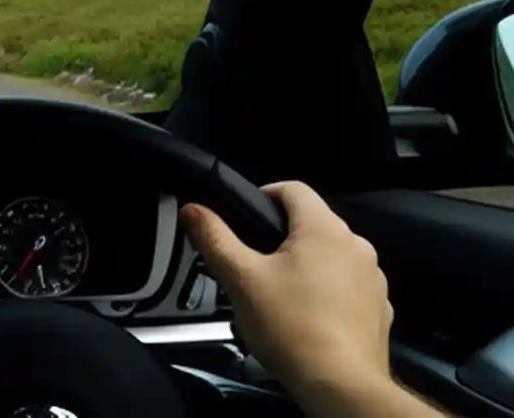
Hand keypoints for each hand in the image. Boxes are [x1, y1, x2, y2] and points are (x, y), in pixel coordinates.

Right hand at [180, 182, 406, 415]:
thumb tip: (193, 209)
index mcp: (324, 228)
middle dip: (281, 238)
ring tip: (279, 297)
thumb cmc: (289, 326)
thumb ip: (214, 238)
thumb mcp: (240, 279)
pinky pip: (348, 286)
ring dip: (306, 266)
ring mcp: (373, 276)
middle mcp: (356, 244)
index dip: (263, 195)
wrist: (339, 384)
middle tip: (253, 267)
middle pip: (312, 224)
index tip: (243, 221)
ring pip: (331, 256)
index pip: (292, 188)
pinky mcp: (379, 306)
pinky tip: (309, 317)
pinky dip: (328, 292)